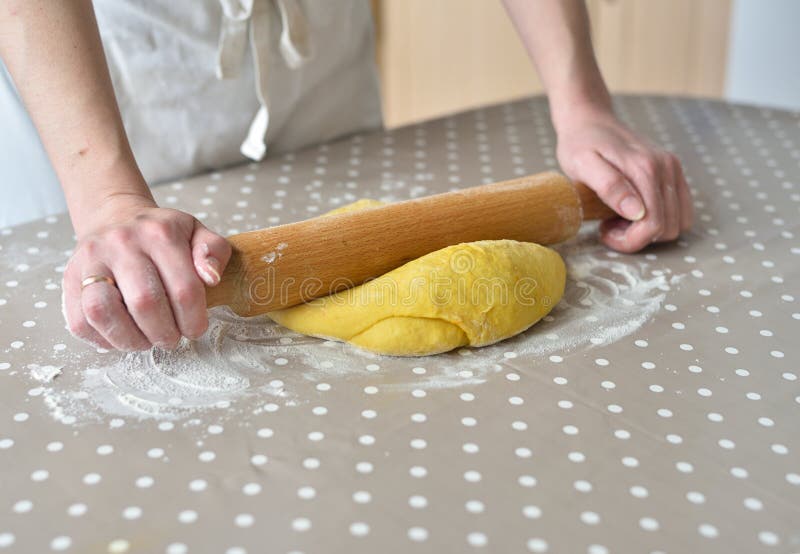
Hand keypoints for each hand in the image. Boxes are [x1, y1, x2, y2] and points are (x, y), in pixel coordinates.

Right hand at [62, 197, 231, 350]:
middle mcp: (121, 243)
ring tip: (146, 340)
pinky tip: (123, 335)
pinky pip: (80, 322)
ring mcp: (91, 261)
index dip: (193, 319)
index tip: (196, 328)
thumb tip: (211, 278)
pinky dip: (103, 339)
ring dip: (131, 339)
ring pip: (103, 312)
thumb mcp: (196, 232)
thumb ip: (213, 251)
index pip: (184, 288)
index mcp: (159, 233)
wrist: (115, 217)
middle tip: (171, 338)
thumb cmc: (161, 234)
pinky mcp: (70, 280)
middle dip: (164, 332)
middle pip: (144, 303)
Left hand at [555, 107, 692, 251]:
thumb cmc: (579, 144)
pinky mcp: (673, 171)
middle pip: (668, 227)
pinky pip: (680, 210)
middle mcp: (666, 168)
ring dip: (650, 230)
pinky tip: (632, 212)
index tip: (604, 231)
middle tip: (610, 225)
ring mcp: (672, 169)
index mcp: (645, 169)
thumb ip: (610, 187)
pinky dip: (660, 219)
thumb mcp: (582, 165)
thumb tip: (637, 212)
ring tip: (620, 218)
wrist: (588, 120)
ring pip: (678, 222)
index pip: (654, 225)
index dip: (629, 240)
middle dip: (637, 237)